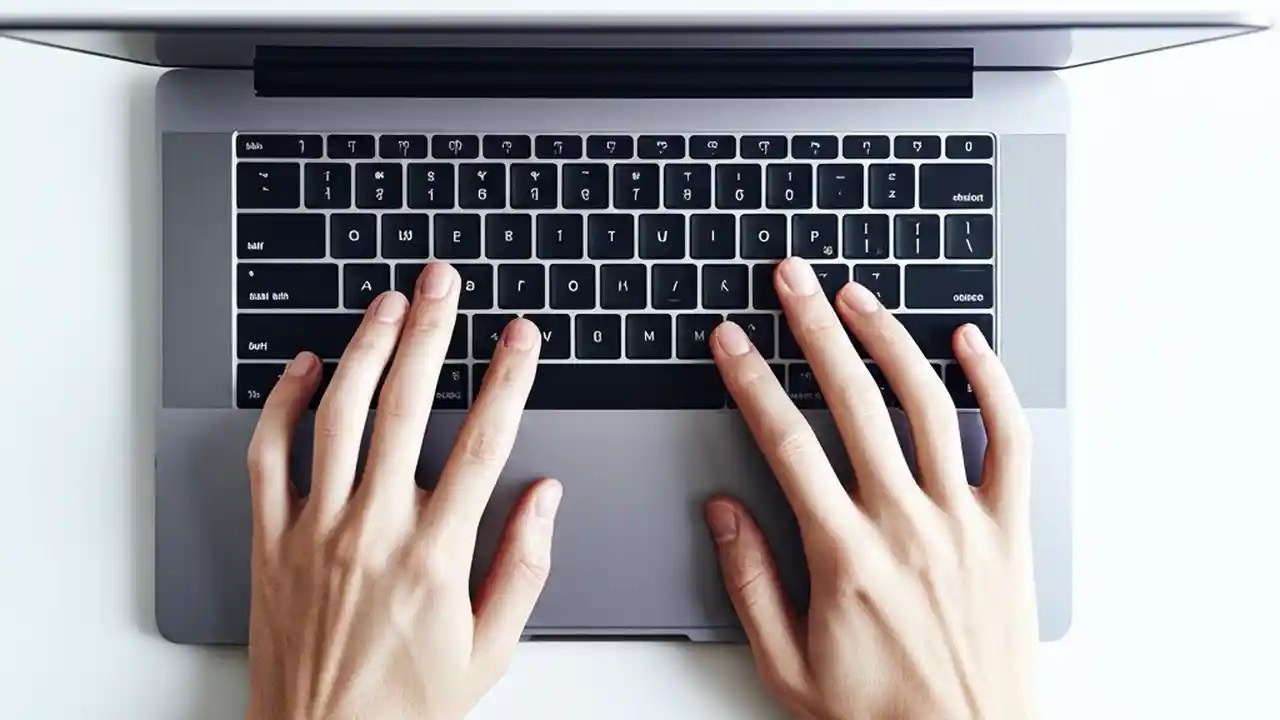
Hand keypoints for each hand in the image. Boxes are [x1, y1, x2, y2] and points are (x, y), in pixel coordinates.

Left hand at [245, 264, 560, 719]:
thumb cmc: (407, 703)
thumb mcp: (491, 648)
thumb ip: (525, 566)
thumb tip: (547, 496)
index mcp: (436, 555)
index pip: (483, 444)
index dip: (506, 379)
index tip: (520, 336)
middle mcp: (373, 529)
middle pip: (404, 407)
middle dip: (431, 333)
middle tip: (444, 283)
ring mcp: (315, 529)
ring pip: (336, 416)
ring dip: (364, 349)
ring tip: (387, 304)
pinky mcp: (271, 540)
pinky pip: (268, 456)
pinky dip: (282, 404)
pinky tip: (304, 367)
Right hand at [706, 258, 1035, 719]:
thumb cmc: (876, 715)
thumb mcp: (785, 664)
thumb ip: (750, 581)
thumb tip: (722, 510)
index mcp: (843, 555)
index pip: (784, 442)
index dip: (750, 381)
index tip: (729, 339)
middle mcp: (903, 524)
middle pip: (852, 401)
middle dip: (814, 328)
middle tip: (791, 279)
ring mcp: (962, 520)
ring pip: (924, 404)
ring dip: (887, 339)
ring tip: (856, 295)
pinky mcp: (1008, 529)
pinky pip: (1008, 440)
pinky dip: (991, 383)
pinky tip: (966, 340)